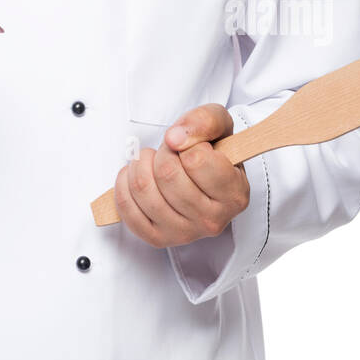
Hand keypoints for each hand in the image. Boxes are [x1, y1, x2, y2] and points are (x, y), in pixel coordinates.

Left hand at [113, 103, 249, 248]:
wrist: (201, 174)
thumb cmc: (212, 149)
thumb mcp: (219, 123)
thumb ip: (204, 121)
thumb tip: (174, 138)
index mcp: (234, 194)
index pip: (196, 160)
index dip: (187, 142)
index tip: (191, 144)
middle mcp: (213, 221)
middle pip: (167, 174)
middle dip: (163, 152)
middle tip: (171, 152)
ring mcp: (184, 234)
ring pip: (144, 188)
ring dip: (141, 164)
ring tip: (153, 161)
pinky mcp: (158, 238)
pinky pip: (126, 207)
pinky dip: (124, 183)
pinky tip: (138, 175)